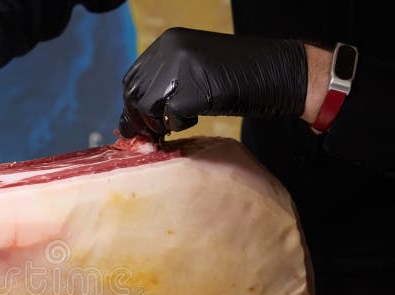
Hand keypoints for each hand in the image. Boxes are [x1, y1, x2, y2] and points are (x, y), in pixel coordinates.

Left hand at [119, 27, 307, 138]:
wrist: (280, 73)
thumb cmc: (241, 75)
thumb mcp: (196, 68)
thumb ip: (167, 80)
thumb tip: (133, 112)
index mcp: (169, 41)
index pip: (132, 77)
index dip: (133, 104)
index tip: (140, 122)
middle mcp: (169, 50)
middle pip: (133, 93)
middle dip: (138, 118)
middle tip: (152, 134)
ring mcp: (179, 69)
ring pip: (146, 106)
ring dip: (156, 124)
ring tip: (175, 127)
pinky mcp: (190, 90)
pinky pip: (168, 118)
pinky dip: (178, 126)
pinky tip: (194, 120)